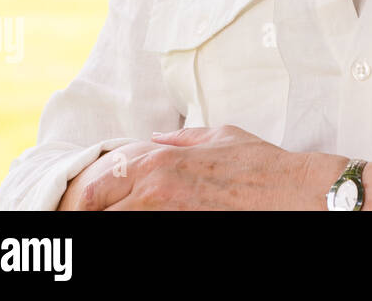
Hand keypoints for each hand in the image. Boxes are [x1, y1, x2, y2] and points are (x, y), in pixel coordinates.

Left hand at [67, 125, 329, 209]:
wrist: (291, 191)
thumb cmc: (260, 163)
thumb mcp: (220, 136)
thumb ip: (182, 138)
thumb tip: (155, 137)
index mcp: (160, 160)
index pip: (97, 185)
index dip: (82, 200)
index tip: (80, 207)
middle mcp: (156, 189)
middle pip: (97, 211)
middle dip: (90, 215)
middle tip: (88, 217)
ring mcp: (167, 215)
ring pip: (118, 225)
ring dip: (114, 223)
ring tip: (117, 220)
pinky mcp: (183, 231)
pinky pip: (143, 234)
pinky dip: (137, 232)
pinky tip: (142, 228)